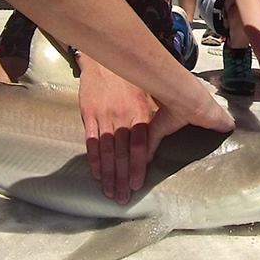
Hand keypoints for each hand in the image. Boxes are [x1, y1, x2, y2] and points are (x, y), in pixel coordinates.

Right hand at [78, 59, 158, 203]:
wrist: (103, 61)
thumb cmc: (130, 79)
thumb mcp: (147, 93)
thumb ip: (153, 115)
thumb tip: (170, 130)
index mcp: (139, 113)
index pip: (139, 145)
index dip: (137, 165)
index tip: (136, 183)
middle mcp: (121, 117)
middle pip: (121, 153)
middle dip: (121, 177)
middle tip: (121, 198)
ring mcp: (103, 117)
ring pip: (106, 151)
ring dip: (108, 173)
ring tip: (109, 191)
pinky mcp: (89, 115)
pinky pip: (91, 141)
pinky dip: (94, 158)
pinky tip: (96, 173)